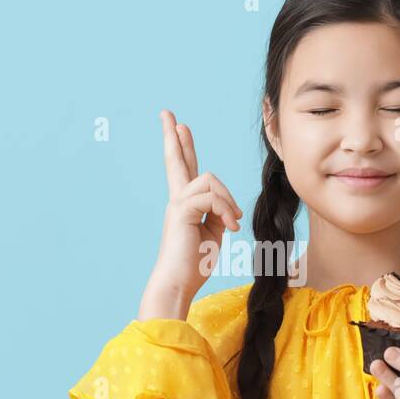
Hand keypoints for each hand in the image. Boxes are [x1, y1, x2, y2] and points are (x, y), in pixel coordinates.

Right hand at [139, 110, 242, 318]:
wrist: (178, 284)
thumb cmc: (194, 264)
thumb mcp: (214, 233)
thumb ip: (219, 213)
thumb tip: (227, 204)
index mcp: (185, 205)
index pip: (184, 170)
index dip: (182, 147)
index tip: (178, 127)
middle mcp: (178, 200)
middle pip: (177, 161)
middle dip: (174, 137)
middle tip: (167, 114)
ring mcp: (177, 205)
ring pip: (209, 179)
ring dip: (227, 199)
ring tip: (232, 221)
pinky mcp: (181, 212)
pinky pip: (211, 198)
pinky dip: (226, 210)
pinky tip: (230, 227)